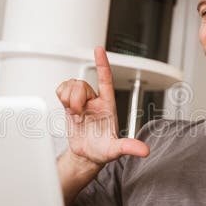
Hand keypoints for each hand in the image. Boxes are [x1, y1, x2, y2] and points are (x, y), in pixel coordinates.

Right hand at [56, 47, 149, 166]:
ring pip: (71, 85)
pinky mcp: (70, 104)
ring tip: (75, 115)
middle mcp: (95, 100)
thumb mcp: (116, 150)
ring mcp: (82, 101)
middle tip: (80, 116)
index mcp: (107, 105)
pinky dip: (62, 98)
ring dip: (69, 100)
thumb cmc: (102, 150)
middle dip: (77, 99)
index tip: (98, 49)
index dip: (102, 63)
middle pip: (82, 84)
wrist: (86, 156)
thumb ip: (129, 147)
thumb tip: (144, 150)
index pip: (105, 79)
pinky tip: (69, 109)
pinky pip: (62, 89)